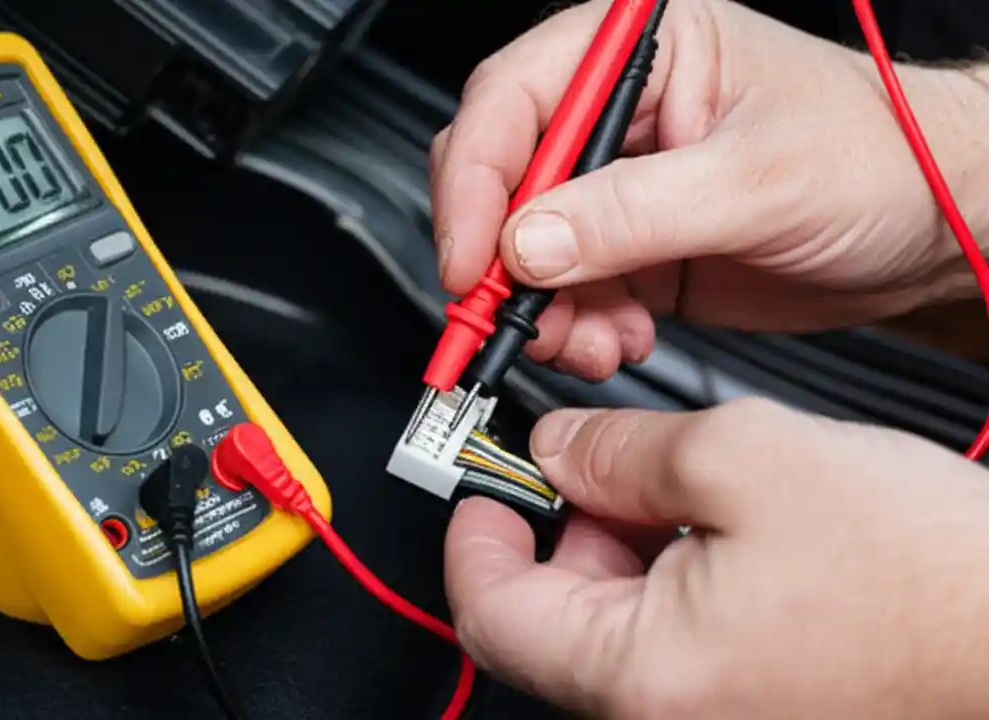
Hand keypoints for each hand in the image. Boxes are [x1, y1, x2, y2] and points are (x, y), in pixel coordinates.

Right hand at [431, 0, 988, 380]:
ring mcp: (618, 187)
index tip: (472, 260)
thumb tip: (525, 245)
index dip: (474, 182)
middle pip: (500, 177)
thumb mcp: (754, 181)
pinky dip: (578, 329)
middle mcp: (615, 117)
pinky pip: (566, 293)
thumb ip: (632, 213)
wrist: (933, 225)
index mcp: (640, 52)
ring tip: (593, 341)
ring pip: (524, 250)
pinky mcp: (630, 248)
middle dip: (499, 259)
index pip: (512, 100)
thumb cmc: (876, 159)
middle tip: (513, 316)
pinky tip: (620, 340)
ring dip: (544, 309)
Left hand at [444, 399, 988, 716]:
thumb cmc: (927, 576)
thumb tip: (556, 448)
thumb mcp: (747, 460)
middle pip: (552, 619)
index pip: (492, 611)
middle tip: (604, 464)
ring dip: (625, 547)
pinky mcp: (752, 707)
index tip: (483, 482)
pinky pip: (673, 645)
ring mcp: (709, 719)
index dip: (475, 532)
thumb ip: (620, 451)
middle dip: (564, 527)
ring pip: (614, 628)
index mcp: (641, 674)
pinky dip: (673, 578)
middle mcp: (665, 717)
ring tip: (694, 489)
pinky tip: (728, 531)